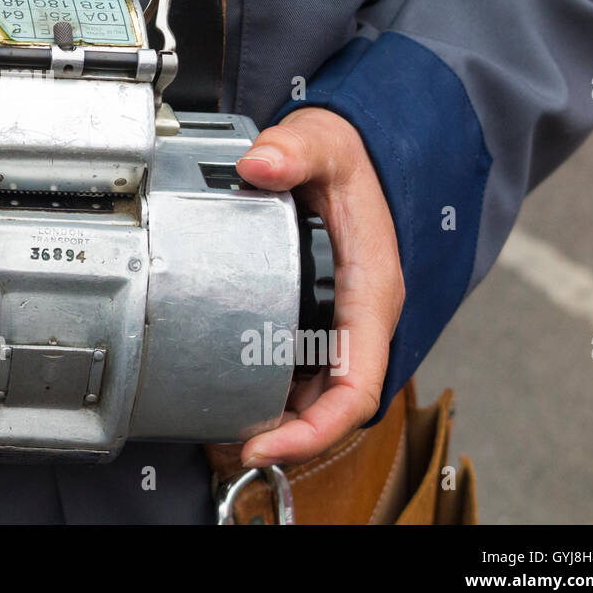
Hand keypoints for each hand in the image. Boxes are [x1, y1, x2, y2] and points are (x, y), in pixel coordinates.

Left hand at [234, 107, 404, 466]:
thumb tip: (261, 164)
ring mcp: (338, 322)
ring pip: (315, 394)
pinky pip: (300, 370)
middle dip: (288, 436)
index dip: (316, 428)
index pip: (357, 387)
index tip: (267, 444)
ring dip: (277, 420)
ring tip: (222, 432)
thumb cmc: (346, 157)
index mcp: (370, 292)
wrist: (348, 150)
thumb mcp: (323, 145)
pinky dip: (271, 391)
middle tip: (230, 447)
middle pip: (332, 404)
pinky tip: (231, 394)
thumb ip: (293, 151)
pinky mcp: (317, 318)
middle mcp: (358, 318)